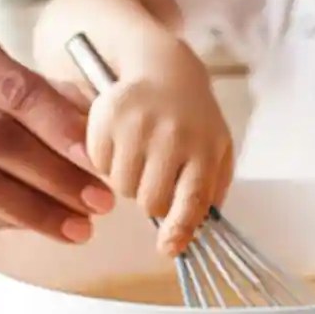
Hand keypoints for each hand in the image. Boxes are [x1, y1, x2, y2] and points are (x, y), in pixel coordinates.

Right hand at [0, 20, 114, 242]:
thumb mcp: (3, 75)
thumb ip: (52, 98)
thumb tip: (101, 133)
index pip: (15, 89)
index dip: (60, 127)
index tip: (96, 157)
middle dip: (54, 173)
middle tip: (100, 198)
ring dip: (35, 207)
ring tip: (81, 224)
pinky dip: (10, 218)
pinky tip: (48, 225)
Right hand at [84, 39, 233, 254]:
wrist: (163, 65)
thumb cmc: (192, 115)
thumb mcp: (216, 146)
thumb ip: (212, 187)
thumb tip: (200, 230)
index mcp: (205, 147)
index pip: (193, 198)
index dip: (180, 229)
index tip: (168, 248)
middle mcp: (172, 135)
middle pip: (150, 200)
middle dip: (151, 197)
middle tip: (155, 175)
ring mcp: (138, 125)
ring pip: (121, 186)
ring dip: (128, 179)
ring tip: (140, 153)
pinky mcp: (107, 115)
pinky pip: (98, 163)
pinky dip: (107, 160)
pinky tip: (122, 140)